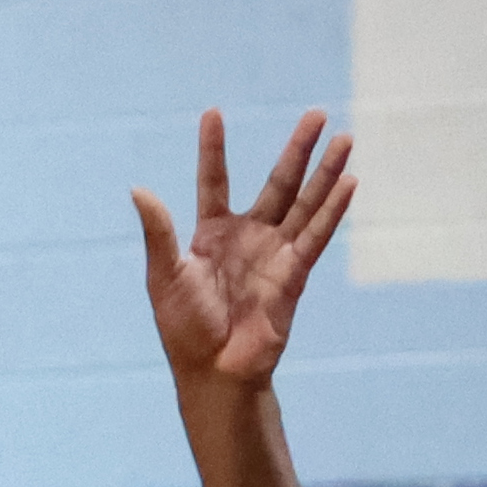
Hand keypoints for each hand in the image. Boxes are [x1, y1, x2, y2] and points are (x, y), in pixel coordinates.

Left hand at [133, 111, 354, 389]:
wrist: (214, 373)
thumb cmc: (184, 330)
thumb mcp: (165, 276)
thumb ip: (158, 232)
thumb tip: (138, 190)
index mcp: (211, 235)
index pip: (214, 183)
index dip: (213, 151)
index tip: (213, 113)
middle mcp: (247, 238)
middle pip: (277, 184)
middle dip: (298, 150)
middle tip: (317, 114)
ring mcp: (273, 255)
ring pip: (304, 204)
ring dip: (325, 173)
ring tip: (344, 138)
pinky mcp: (293, 275)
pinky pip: (316, 236)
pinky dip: (332, 211)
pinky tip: (348, 182)